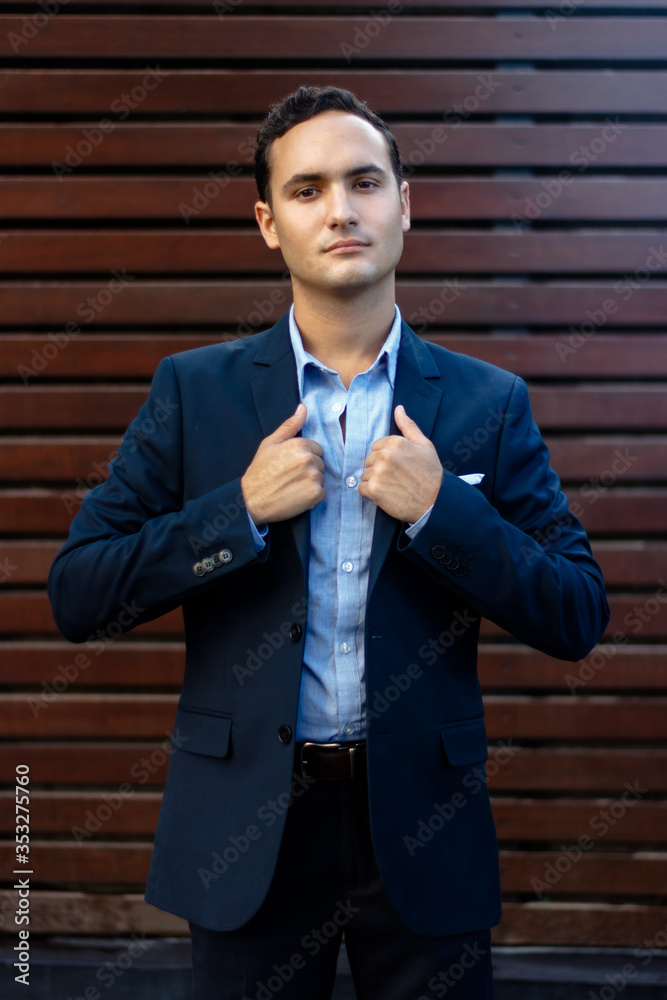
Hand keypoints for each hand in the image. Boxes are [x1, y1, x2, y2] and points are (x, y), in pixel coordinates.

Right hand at [241, 404, 324, 523]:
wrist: (250, 500)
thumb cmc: (259, 472)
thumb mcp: (270, 444)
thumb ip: (289, 426)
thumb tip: (303, 408)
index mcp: (300, 445)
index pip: (317, 450)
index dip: (304, 459)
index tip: (291, 466)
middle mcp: (308, 459)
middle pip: (320, 465)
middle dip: (309, 471)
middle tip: (290, 478)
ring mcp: (313, 477)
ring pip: (321, 479)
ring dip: (310, 485)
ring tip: (292, 488)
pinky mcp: (315, 494)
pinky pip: (322, 494)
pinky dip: (312, 498)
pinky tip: (296, 498)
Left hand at [358, 405, 442, 521]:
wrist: (434, 502)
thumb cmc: (431, 474)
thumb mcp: (424, 445)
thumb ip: (408, 426)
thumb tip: (398, 409)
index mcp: (395, 442)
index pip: (376, 447)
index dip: (386, 458)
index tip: (398, 467)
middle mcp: (385, 455)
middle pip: (369, 460)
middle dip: (379, 469)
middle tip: (396, 478)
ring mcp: (378, 472)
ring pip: (365, 475)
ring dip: (375, 482)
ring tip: (393, 487)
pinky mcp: (373, 489)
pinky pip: (361, 488)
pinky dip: (370, 493)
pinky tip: (386, 495)